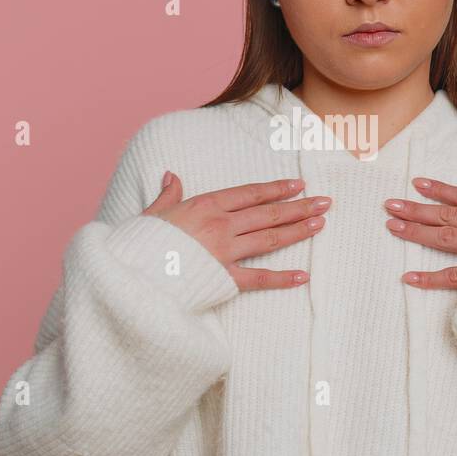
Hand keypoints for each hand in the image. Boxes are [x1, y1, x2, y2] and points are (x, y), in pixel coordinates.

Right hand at [144, 171, 328, 290]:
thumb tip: (172, 176)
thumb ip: (167, 196)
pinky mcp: (223, 279)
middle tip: (325, 202)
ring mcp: (224, 252)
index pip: (250, 193)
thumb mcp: (152, 214)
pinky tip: (303, 276)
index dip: (276, 189)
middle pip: (268, 213)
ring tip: (321, 224)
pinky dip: (282, 278)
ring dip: (298, 230)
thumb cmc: (139, 243)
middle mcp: (220, 225)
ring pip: (269, 238)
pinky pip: (258, 278)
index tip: (298, 185)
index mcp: (204, 205)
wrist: (131, 274)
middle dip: (299, 206)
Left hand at [383, 175, 456, 289]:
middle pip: (449, 215)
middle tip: (390, 205)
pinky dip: (430, 279)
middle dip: (417, 209)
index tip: (419, 183)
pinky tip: (408, 278)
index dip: (442, 190)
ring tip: (392, 227)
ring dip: (416, 232)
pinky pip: (455, 278)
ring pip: (446, 238)